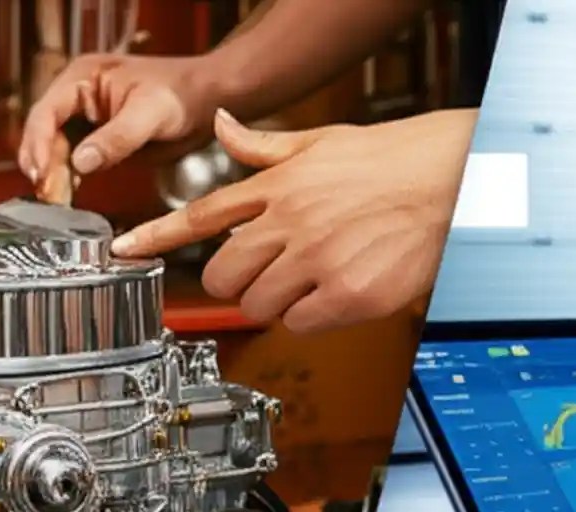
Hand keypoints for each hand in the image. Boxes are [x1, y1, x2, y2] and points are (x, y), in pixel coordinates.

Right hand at [19, 53, 220, 181]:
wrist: (209, 100)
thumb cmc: (183, 93)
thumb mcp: (150, 113)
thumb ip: (116, 138)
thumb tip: (80, 163)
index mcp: (82, 78)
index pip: (46, 112)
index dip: (37, 144)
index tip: (40, 173)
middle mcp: (78, 97)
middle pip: (46, 133)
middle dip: (44, 165)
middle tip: (48, 195)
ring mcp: (88, 119)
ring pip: (57, 149)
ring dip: (54, 174)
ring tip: (55, 200)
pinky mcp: (100, 140)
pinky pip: (76, 159)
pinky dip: (69, 177)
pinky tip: (68, 194)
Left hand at [111, 108, 476, 332]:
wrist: (451, 179)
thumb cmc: (391, 160)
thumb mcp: (322, 143)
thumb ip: (265, 147)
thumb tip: (224, 125)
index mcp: (280, 185)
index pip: (203, 214)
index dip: (158, 235)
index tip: (124, 249)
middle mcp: (292, 222)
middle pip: (223, 272)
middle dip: (232, 281)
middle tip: (259, 276)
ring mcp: (319, 260)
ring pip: (257, 304)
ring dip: (271, 302)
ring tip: (303, 283)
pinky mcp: (348, 295)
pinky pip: (299, 323)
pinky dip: (307, 318)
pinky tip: (329, 295)